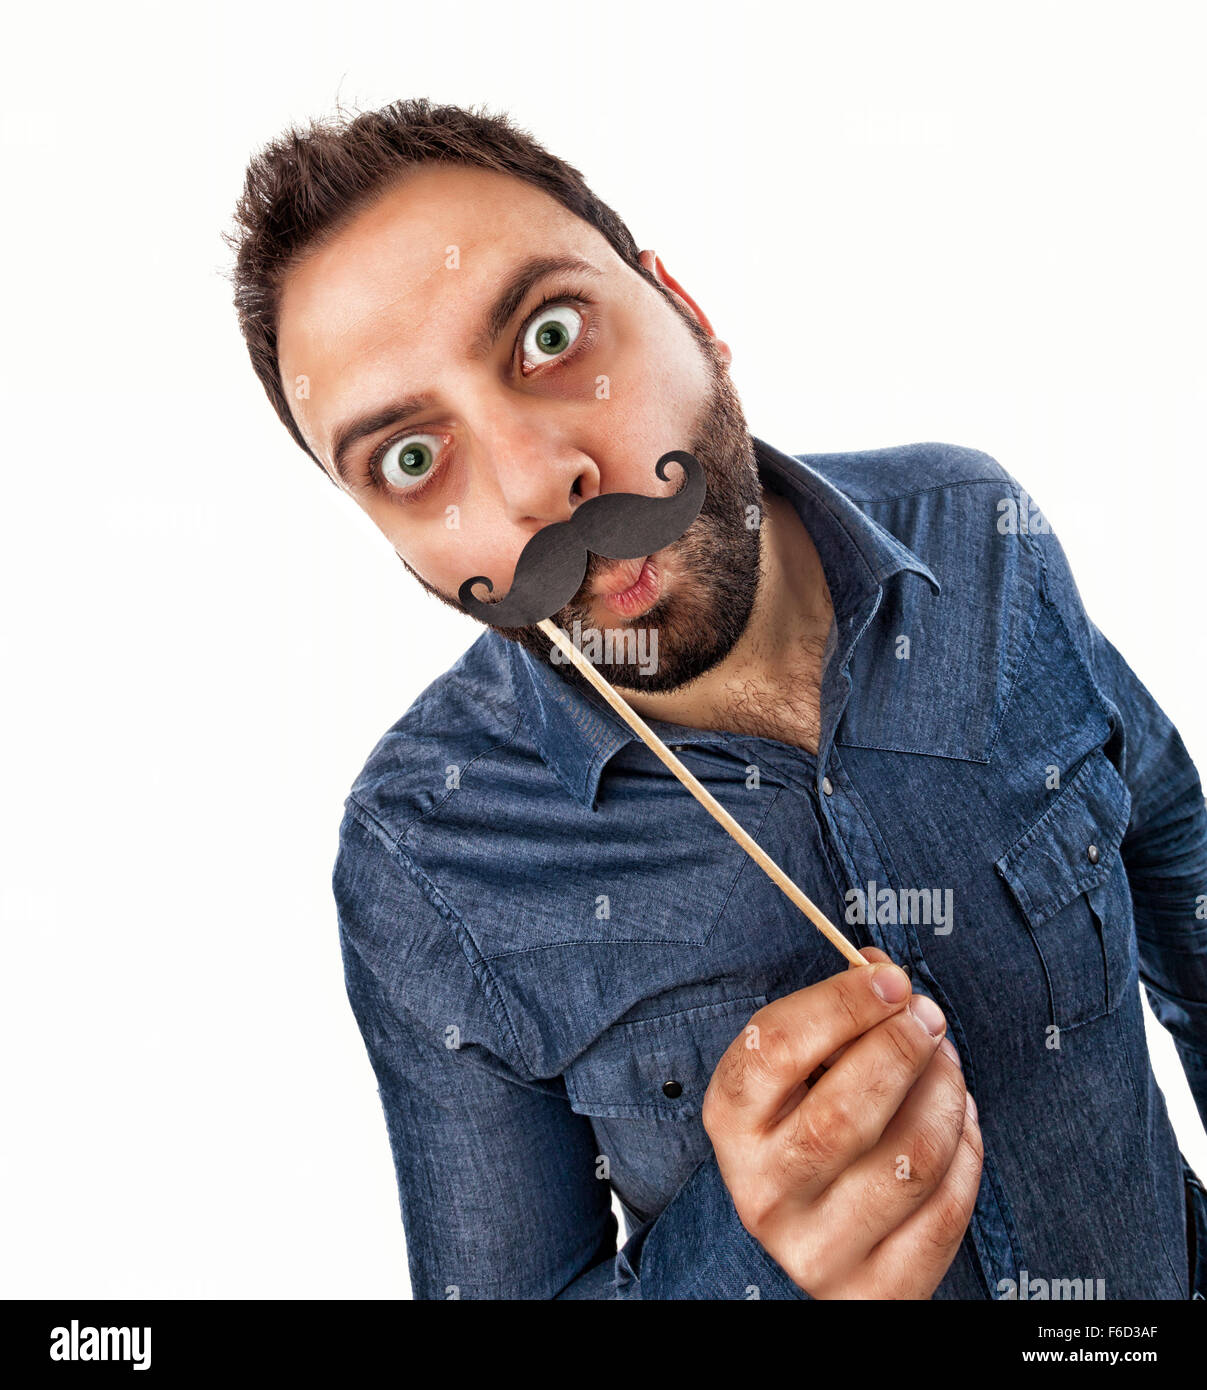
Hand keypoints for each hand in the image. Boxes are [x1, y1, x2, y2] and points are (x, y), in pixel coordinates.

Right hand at [702, 946, 982, 1298]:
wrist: (817, 1235)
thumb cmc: (810, 1123)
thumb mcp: (799, 1071)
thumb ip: (834, 1020)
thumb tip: (886, 972)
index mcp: (731, 1121)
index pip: (775, 1050)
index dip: (840, 1005)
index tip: (891, 979)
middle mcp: (762, 1191)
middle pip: (843, 1113)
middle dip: (901, 1050)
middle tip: (929, 1017)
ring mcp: (816, 1249)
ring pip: (908, 1161)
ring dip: (945, 1096)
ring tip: (947, 1065)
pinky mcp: (873, 1291)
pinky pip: (945, 1210)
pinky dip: (967, 1151)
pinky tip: (959, 1122)